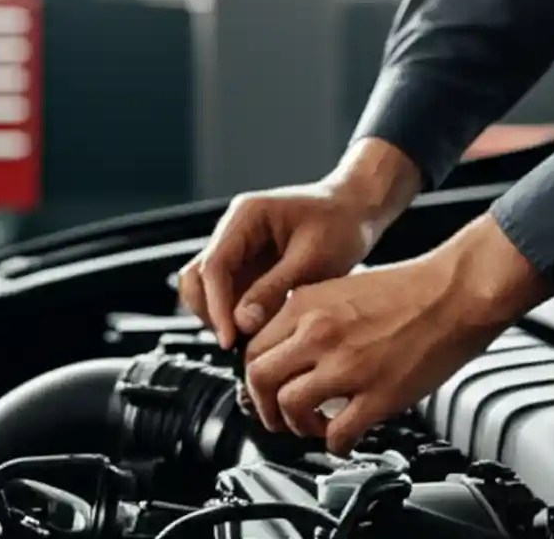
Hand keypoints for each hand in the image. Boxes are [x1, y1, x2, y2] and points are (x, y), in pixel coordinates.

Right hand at [178, 139, 421, 347]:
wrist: (356, 209)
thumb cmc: (341, 224)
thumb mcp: (313, 258)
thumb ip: (274, 288)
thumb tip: (241, 323)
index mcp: (246, 216)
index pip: (214, 265)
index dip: (217, 305)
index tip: (230, 338)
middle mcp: (233, 230)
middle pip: (197, 277)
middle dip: (210, 311)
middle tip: (236, 342)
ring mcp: (237, 249)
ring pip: (206, 288)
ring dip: (220, 315)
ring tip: (249, 340)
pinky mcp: (247, 265)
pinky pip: (229, 293)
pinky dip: (235, 314)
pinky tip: (258, 331)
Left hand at [243, 214, 553, 454]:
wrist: (456, 291)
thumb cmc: (407, 289)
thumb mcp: (337, 288)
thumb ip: (305, 316)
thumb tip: (283, 348)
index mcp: (304, 305)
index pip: (251, 349)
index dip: (253, 377)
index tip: (263, 390)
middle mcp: (317, 333)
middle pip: (259, 380)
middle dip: (263, 406)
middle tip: (277, 416)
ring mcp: (347, 365)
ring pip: (289, 407)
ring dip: (296, 426)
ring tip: (312, 427)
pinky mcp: (378, 394)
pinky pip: (338, 433)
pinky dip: (335, 444)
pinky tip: (342, 440)